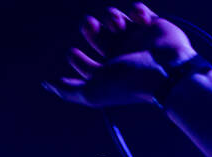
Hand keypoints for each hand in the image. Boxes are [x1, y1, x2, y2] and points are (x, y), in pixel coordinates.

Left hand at [43, 4, 196, 108]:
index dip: (76, 58)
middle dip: (89, 28)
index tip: (73, 53)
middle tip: (89, 26)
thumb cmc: (128, 83)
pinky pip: (137, 9)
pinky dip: (135, 9)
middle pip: (95, 34)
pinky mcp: (152, 25)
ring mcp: (135, 38)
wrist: (165, 72)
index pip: (85, 64)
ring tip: (117, 24)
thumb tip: (46, 84)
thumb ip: (68, 90)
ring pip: (113, 17)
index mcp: (107, 71)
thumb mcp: (92, 91)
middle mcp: (120, 54)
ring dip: (110, 16)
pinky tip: (139, 18)